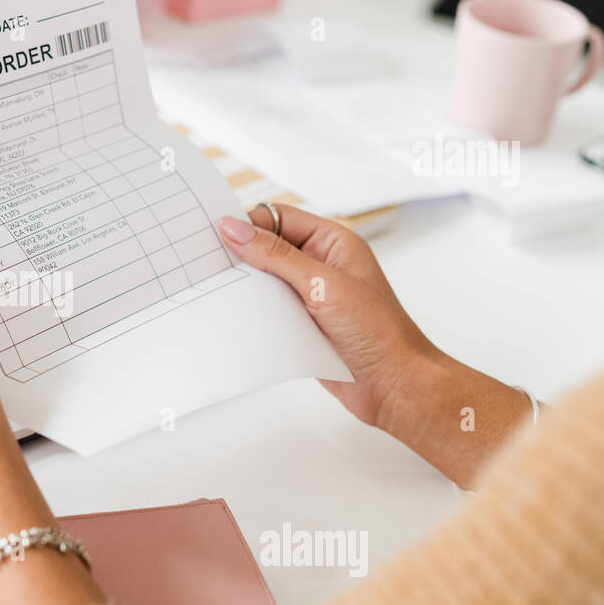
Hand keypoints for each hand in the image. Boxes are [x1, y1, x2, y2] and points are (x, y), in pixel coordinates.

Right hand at [218, 204, 531, 486]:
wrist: (394, 386)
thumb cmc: (377, 332)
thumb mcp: (322, 284)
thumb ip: (276, 256)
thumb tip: (236, 229)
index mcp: (332, 242)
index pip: (279, 218)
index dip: (249, 224)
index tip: (216, 235)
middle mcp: (320, 265)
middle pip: (268, 247)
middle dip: (241, 255)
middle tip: (209, 263)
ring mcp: (310, 295)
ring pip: (264, 280)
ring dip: (245, 286)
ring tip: (217, 290)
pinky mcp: (302, 324)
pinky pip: (268, 310)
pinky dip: (252, 312)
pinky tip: (235, 316)